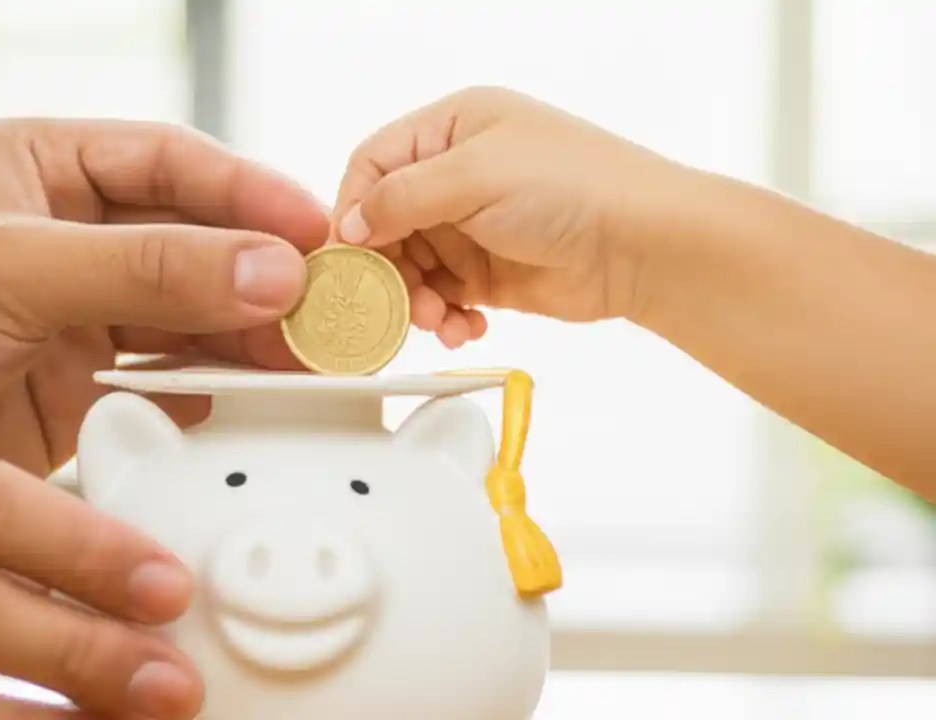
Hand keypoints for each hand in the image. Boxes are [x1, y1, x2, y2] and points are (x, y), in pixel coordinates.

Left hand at [0, 119, 328, 473]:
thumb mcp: (10, 268)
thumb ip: (144, 266)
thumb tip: (272, 265)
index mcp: (35, 165)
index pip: (166, 160)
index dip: (247, 190)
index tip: (316, 227)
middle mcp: (60, 235)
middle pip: (190, 239)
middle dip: (259, 271)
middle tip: (327, 304)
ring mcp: (69, 312)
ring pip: (184, 310)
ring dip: (245, 332)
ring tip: (303, 356)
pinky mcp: (73, 386)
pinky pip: (163, 375)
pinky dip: (207, 387)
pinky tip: (242, 398)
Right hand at [330, 86, 687, 346]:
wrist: (645, 246)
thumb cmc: (577, 188)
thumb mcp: (475, 175)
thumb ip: (402, 197)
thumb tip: (351, 224)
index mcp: (453, 128)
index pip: (374, 164)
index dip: (354, 209)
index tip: (349, 253)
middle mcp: (458, 174)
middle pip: (386, 223)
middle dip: (386, 266)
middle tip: (390, 298)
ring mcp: (473, 225)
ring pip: (411, 268)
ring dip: (414, 300)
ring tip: (435, 319)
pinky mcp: (489, 272)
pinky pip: (443, 298)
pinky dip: (444, 317)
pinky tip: (462, 327)